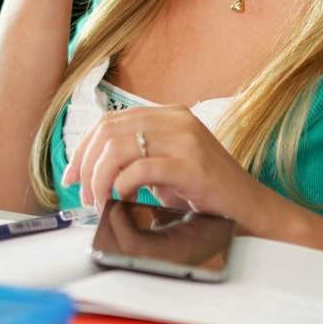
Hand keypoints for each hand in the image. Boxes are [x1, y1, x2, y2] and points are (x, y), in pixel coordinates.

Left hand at [61, 105, 272, 228]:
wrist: (251, 209)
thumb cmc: (207, 192)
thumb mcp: (165, 166)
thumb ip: (135, 158)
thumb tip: (89, 171)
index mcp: (168, 114)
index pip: (108, 121)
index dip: (83, 149)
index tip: (71, 176)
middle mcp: (176, 119)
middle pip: (108, 132)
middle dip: (86, 166)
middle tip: (84, 194)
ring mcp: (186, 139)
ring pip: (118, 149)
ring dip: (100, 180)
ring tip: (102, 202)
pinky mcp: (192, 165)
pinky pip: (141, 168)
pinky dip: (122, 186)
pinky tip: (123, 200)